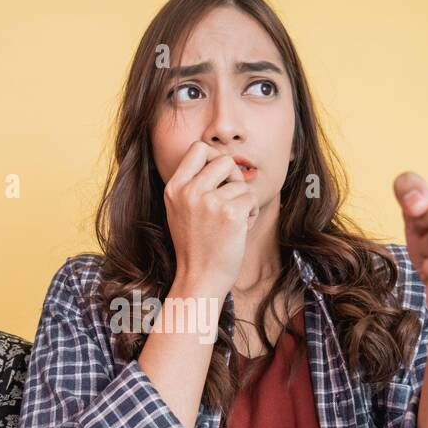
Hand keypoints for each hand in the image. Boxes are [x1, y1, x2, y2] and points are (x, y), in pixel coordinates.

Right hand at [163, 140, 256, 295]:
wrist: (199, 278)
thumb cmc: (195, 246)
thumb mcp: (180, 210)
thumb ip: (192, 185)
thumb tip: (219, 159)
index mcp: (174, 188)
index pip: (198, 148)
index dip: (214, 157)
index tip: (218, 176)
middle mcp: (189, 191)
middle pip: (224, 160)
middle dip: (233, 177)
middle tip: (232, 198)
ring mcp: (209, 201)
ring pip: (241, 181)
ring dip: (244, 199)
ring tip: (235, 220)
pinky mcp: (230, 212)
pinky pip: (252, 198)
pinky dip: (252, 213)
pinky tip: (241, 228)